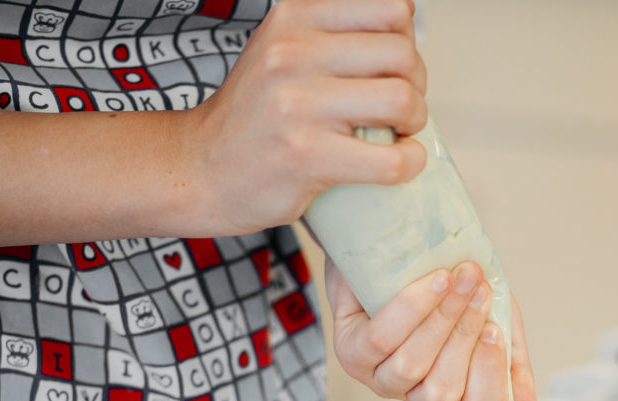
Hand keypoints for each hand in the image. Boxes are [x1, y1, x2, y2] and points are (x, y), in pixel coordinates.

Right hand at [186, 0, 428, 233]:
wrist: (201, 168)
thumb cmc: (255, 117)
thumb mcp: (282, 49)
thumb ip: (332, 33)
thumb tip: (404, 22)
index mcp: (295, 17)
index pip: (390, 10)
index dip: (406, 43)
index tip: (392, 71)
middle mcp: (293, 52)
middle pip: (402, 54)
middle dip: (416, 86)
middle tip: (400, 110)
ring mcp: (297, 104)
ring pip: (402, 100)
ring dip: (415, 123)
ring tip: (396, 135)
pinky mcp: (306, 155)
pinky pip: (391, 159)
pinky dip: (409, 164)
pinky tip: (400, 163)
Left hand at [328, 259, 544, 400]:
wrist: (403, 237)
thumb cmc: (452, 284)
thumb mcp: (495, 320)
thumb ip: (513, 368)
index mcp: (455, 393)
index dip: (491, 385)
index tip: (495, 331)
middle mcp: (414, 394)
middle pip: (442, 394)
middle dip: (464, 338)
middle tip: (479, 290)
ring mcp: (378, 378)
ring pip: (412, 367)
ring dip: (441, 318)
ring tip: (460, 276)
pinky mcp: (350, 352)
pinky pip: (383, 340)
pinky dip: (412, 308)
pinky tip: (432, 280)